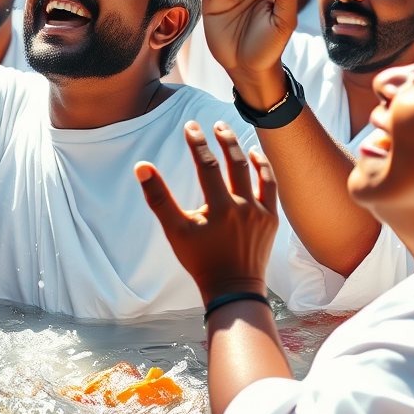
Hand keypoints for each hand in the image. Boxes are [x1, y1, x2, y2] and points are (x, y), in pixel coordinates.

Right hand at [136, 121, 277, 303]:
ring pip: (257, 172)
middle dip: (224, 140)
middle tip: (216, 125)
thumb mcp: (175, 230)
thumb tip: (142, 167)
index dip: (197, 143)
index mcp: (219, 206)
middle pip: (235, 163)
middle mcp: (243, 205)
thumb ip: (159, 197)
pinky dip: (265, 170)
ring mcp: (260, 212)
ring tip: (235, 137)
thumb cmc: (200, 261)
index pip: (207, 164)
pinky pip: (271, 188)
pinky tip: (257, 159)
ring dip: (245, 151)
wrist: (232, 289)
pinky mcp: (271, 221)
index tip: (190, 126)